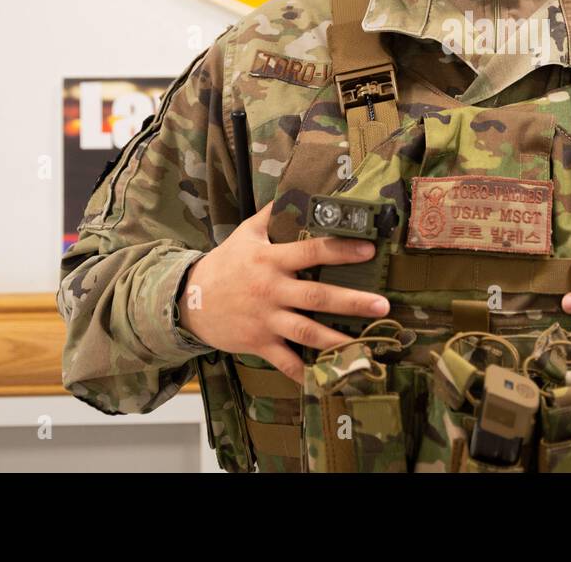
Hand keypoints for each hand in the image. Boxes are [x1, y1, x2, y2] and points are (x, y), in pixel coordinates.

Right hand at [178, 199, 390, 381]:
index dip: (340, 251)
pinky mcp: (258, 343)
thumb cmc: (224, 263)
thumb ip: (272, 213)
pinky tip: (327, 380)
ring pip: (305, 331)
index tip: (368, 251)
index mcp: (270, 260)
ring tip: (365, 344)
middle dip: (351, 301)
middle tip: (382, 305)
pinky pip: (284, 361)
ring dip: (337, 339)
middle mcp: (271, 290)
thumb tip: (296, 190)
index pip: (311, 251)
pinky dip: (304, 373)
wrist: (188, 300)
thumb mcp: (246, 233)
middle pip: (315, 296)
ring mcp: (265, 319)